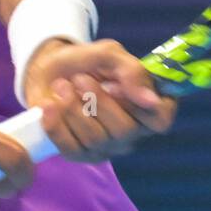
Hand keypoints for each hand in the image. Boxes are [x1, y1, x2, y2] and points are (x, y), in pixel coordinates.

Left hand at [22, 38, 177, 162]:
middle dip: (97, 100)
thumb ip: (132, 71)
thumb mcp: (110, 54)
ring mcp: (107, 146)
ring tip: (62, 86)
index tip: (116, 85)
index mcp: (147, 105)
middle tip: (80, 78)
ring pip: (96, 139)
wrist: (49, 70)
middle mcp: (133, 131)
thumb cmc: (86, 62)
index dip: (140, 106)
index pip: (161, 119)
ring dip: (72, 107)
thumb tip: (151, 99)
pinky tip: (50, 105)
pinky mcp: (81, 155)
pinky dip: (56, 124)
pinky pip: (71, 149)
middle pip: (124, 130)